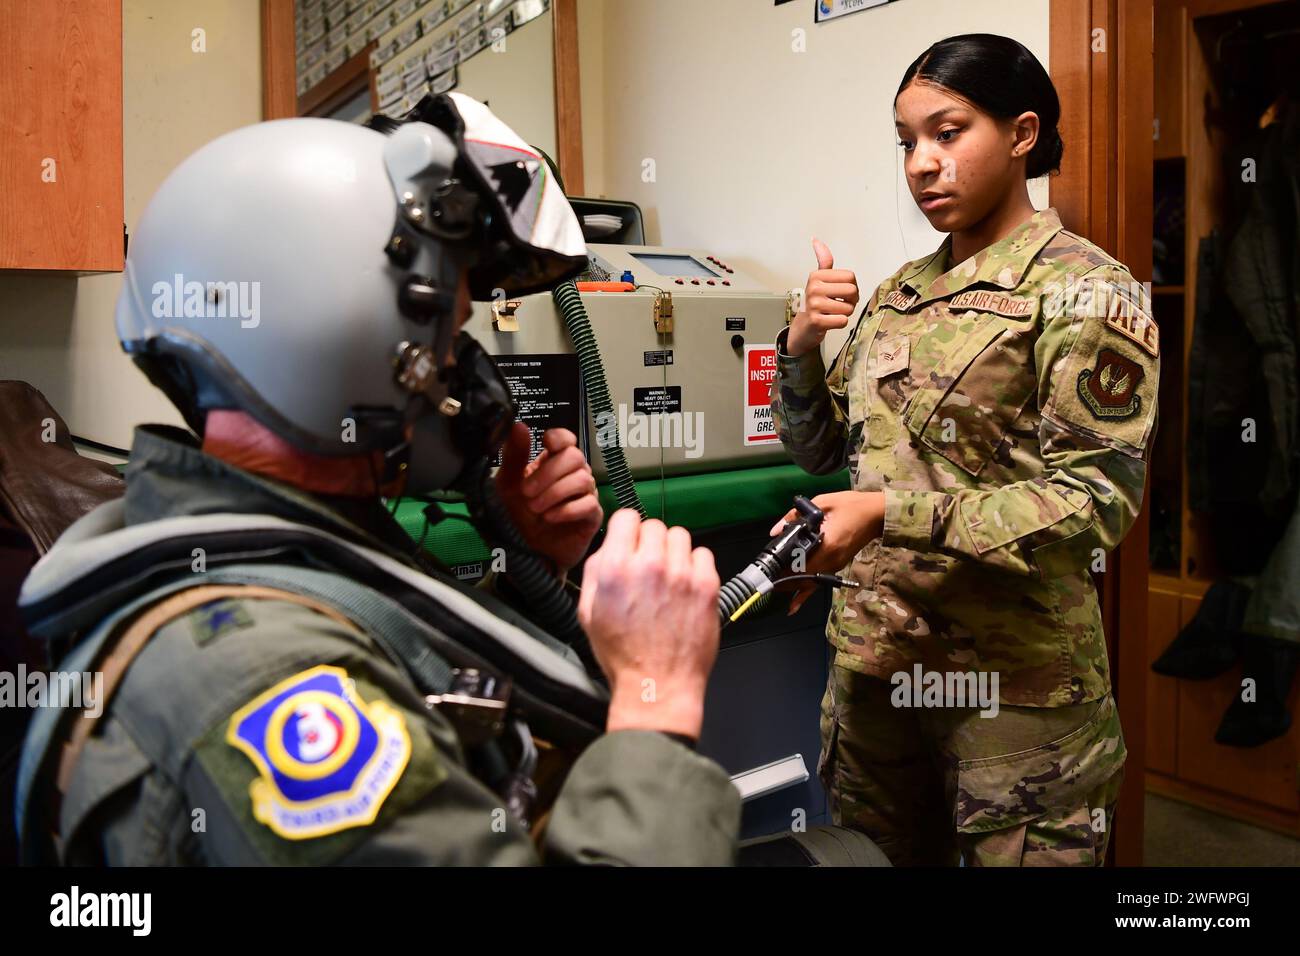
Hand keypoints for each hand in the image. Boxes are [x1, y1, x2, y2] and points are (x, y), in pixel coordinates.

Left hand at [494, 422, 601, 574]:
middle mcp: (572, 475)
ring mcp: (584, 495)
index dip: (559, 438)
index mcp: (552, 463)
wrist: (525, 553)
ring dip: (554, 493)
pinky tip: (550, 517)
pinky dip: (566, 510)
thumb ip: (513, 456)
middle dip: (548, 473)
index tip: (545, 444)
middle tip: (527, 492)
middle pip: (575, 457)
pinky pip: (588, 504)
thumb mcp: (507, 485)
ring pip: (582, 479)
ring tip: (536, 508)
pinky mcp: (592, 517)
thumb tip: (518, 426)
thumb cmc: (518, 518)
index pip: (566, 439)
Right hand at [577, 510, 720, 739]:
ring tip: (669, 576)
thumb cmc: (624, 655)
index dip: (627, 530)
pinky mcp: (706, 585)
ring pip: (680, 535)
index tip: (630, 541)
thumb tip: (609, 546)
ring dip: (673, 552)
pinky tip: (686, 585)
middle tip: (649, 567)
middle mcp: (649, 565)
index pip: (626, 517)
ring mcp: (680, 574)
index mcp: (615, 568)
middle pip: (654, 525)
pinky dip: (695, 565)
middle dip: (649, 542)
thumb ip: (596, 571)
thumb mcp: (588, 613)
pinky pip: (703, 554)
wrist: (657, 685)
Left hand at [769, 490, 884, 614]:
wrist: (876, 514)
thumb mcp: (822, 503)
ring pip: (810, 583)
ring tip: (773, 589)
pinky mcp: (837, 566)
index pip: (800, 564)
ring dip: (791, 587)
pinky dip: (805, 593)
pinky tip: (793, 605)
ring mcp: (835, 566)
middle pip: (803, 577)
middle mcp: (831, 560)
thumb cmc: (851, 505)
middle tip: (765, 582)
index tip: (767, 571)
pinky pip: (818, 582)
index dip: (782, 570)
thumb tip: (775, 531)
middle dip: (783, 581)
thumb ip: (795, 516)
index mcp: (827, 544)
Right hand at [786, 237, 859, 357]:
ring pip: (849, 307)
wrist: (804, 327)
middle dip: (850, 301)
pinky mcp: (816, 320)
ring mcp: (814, 304)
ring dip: (845, 313)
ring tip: (832, 313)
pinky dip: (840, 323)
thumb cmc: (816, 303)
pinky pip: (842, 320)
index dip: (851, 286)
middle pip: (852, 291)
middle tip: (838, 304)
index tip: (840, 292)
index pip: (851, 276)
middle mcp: (813, 287)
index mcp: (816, 275)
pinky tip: (829, 322)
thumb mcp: (820, 279)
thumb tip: (816, 239)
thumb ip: (823, 260)